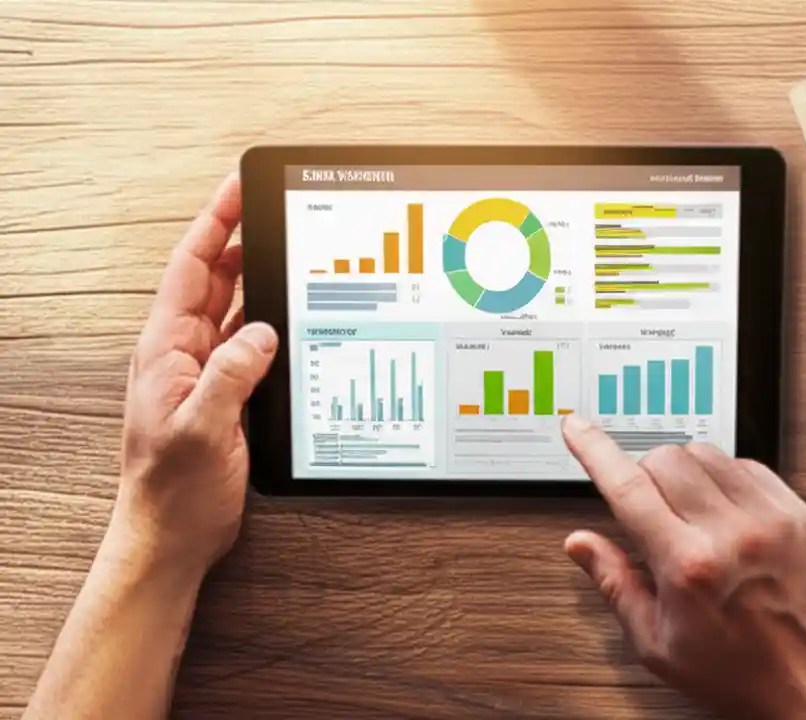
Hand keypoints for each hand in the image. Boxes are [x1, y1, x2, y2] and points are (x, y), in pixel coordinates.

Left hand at [114, 173, 276, 576]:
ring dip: (258, 279)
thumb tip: (260, 332)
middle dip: (239, 237)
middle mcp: (182, 355)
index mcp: (166, 351)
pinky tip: (291, 316)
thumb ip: (229, 375)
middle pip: (213, 279)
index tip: (238, 188)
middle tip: (271, 206)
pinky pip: (249, 346)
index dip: (215, 224)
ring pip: (234, 310)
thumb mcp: (202, 430)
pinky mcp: (225, 395)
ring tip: (288, 249)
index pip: (192, 269)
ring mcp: (204, 373)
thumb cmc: (173, 492)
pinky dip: (270, 324)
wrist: (171, 538)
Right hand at [561, 416, 805, 719]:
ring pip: (705, 452)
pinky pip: (746, 463)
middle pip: (664, 458)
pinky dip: (724, 475)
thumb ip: (615, 584)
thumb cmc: (740, 673)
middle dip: (642, 473)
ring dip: (683, 471)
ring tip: (687, 513)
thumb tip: (581, 544)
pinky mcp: (796, 511)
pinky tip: (722, 511)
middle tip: (646, 509)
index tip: (577, 428)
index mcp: (688, 566)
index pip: (628, 487)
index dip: (595, 450)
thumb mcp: (658, 644)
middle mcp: (730, 532)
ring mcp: (768, 517)